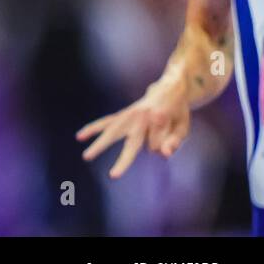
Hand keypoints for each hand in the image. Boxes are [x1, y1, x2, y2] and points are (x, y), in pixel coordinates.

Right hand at [76, 79, 190, 178]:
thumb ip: (174, 141)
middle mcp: (141, 115)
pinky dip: (93, 128)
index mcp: (159, 117)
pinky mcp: (123, 114)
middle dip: (123, 159)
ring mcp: (130, 114)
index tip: (166, 146)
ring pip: (112, 131)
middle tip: (113, 176)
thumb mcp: (183, 127)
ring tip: (86, 157)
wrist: (169, 88)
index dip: (163, 146)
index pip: (156, 143)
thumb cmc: (178, 112)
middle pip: (131, 142)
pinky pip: (106, 122)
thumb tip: (163, 155)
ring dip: (100, 145)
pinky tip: (80, 136)